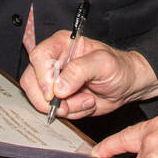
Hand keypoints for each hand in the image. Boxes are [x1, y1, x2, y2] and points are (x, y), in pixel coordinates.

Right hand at [18, 31, 157, 119]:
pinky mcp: (57, 98)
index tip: (55, 93)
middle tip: (72, 102)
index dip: (43, 76)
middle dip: (50, 98)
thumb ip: (80, 70)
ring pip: (39, 99)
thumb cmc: (118, 67)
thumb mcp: (104, 63)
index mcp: (61, 44)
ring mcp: (53, 81)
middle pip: (31, 80)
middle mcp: (53, 61)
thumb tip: (59, 87)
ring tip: (87, 101)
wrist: (127, 85)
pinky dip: (70, 113)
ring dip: (64, 108)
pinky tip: (85, 104)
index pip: (38, 57)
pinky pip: (52, 111)